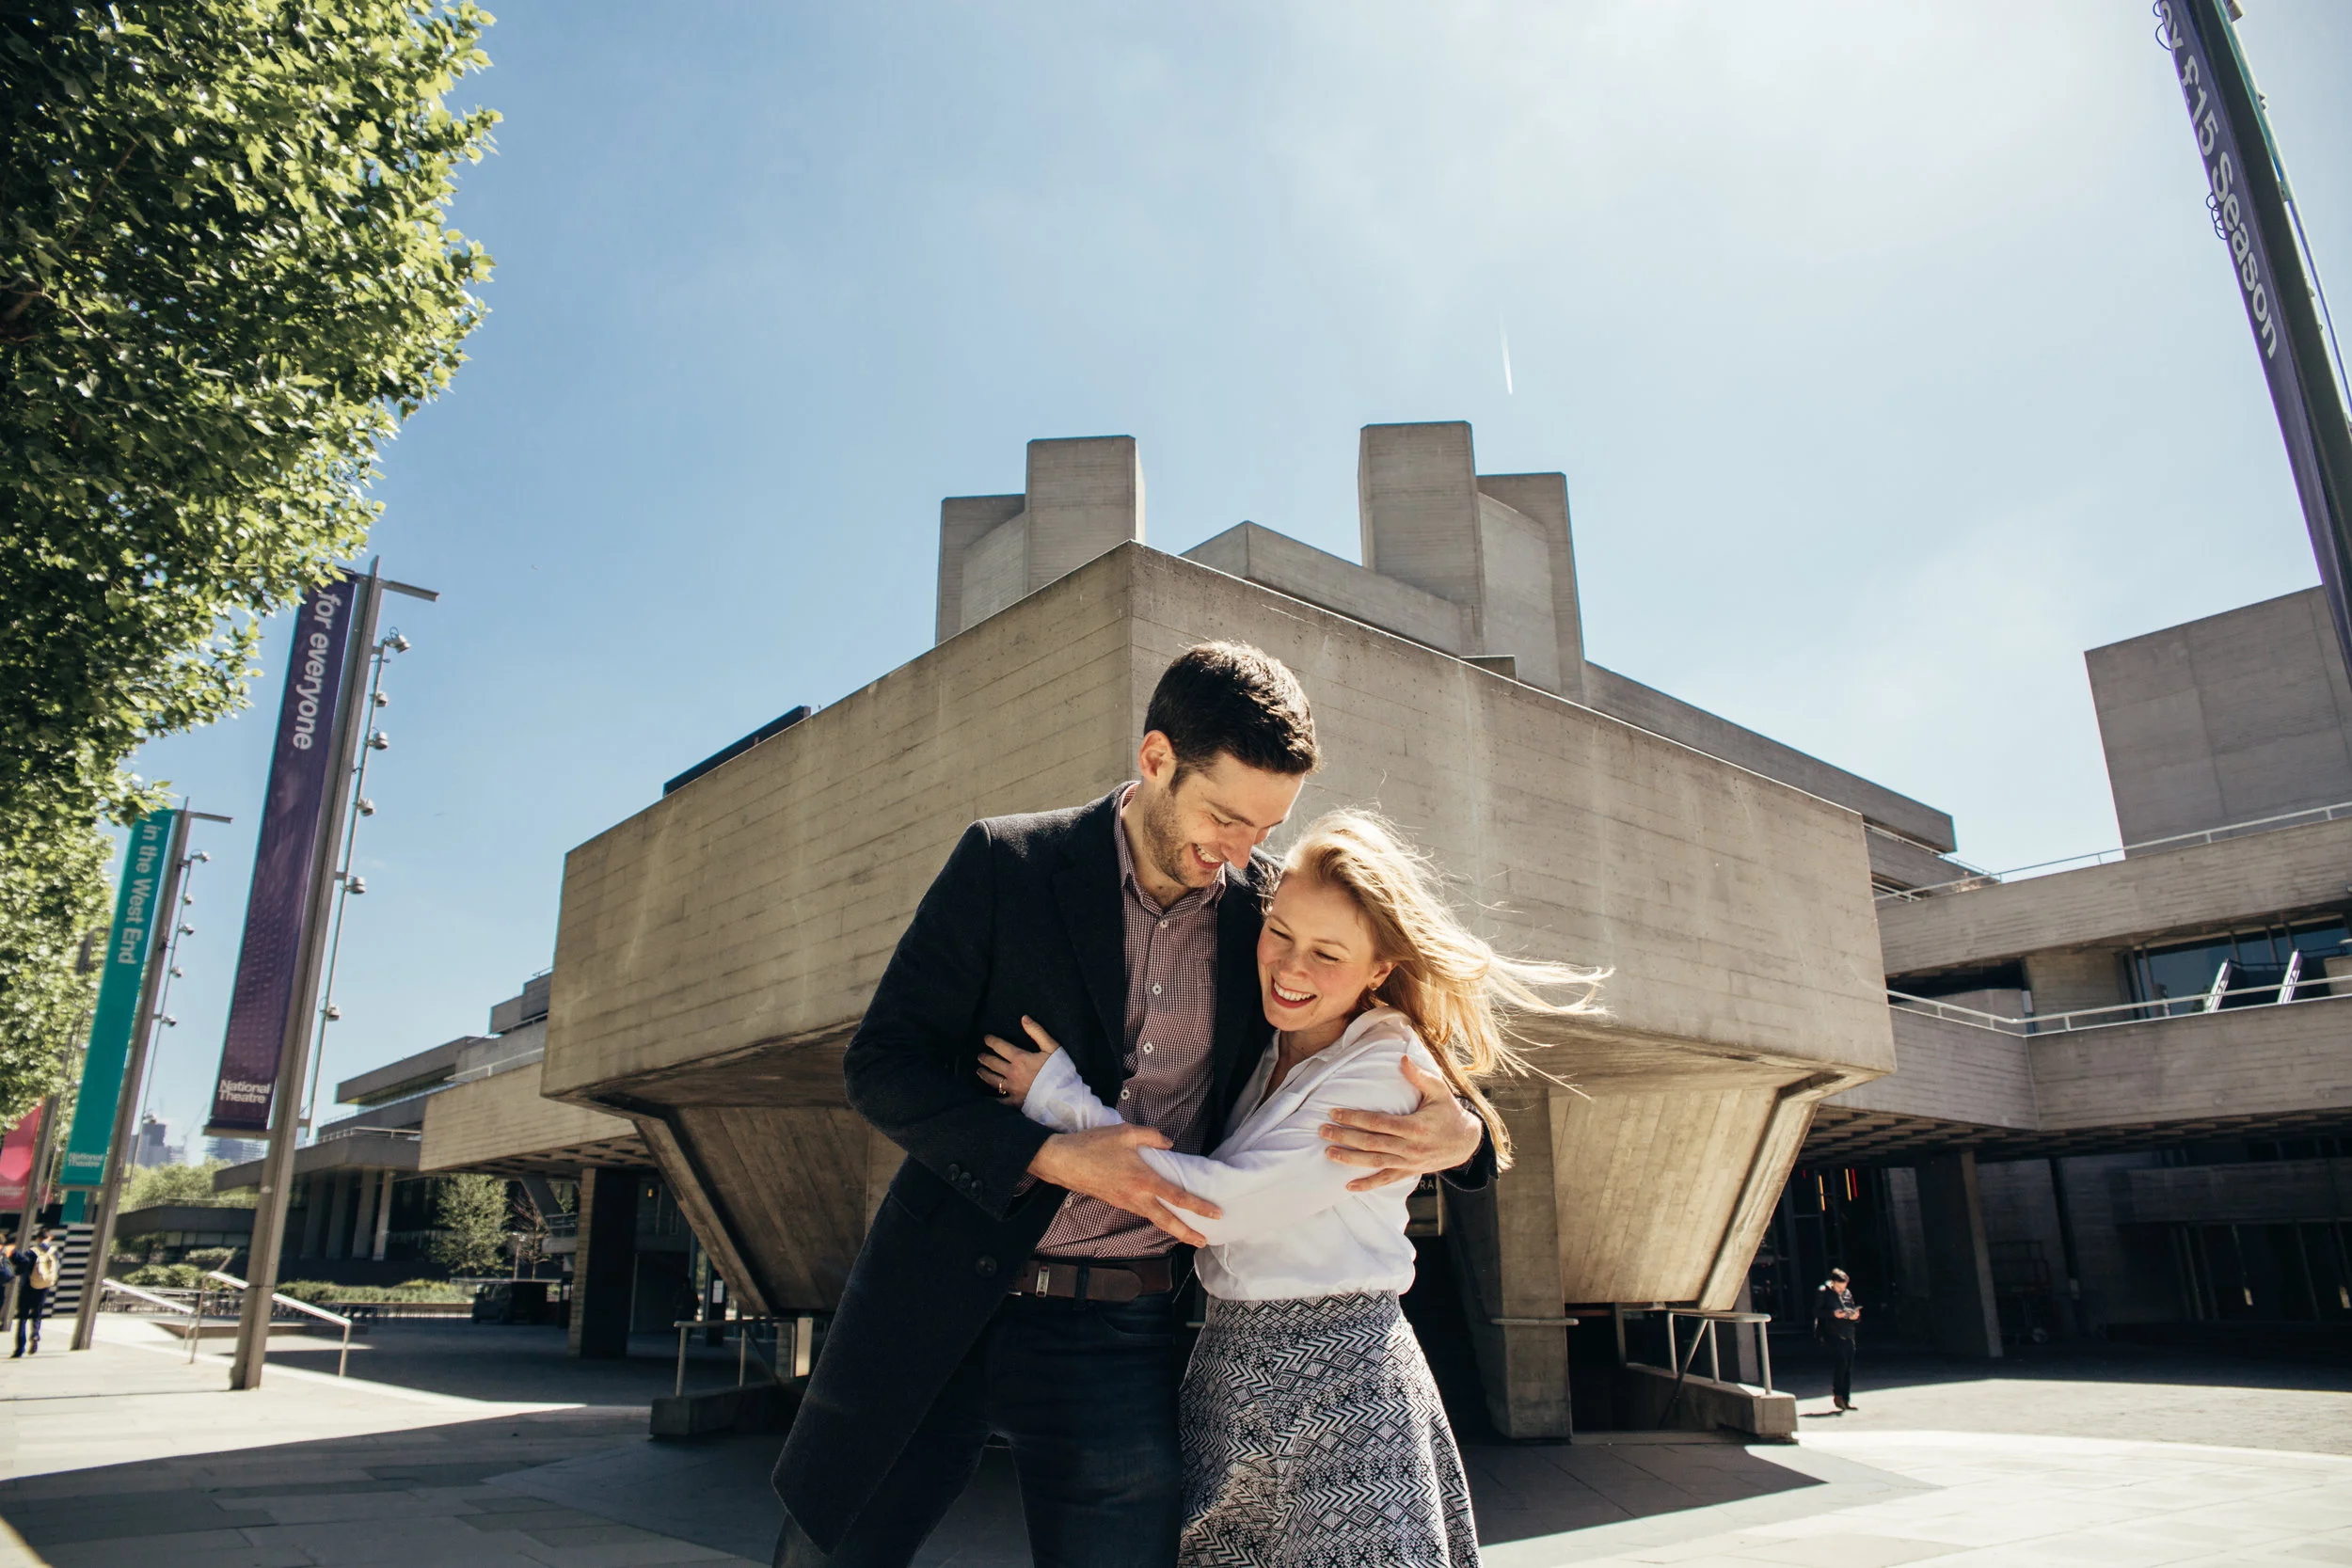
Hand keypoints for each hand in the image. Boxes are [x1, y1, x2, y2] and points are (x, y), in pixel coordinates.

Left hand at [976, 1016, 1061, 1105]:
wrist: (1064, 1095)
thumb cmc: (1060, 1070)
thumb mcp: (1052, 1047)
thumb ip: (1037, 1032)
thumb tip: (1024, 1018)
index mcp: (1020, 1059)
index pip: (1001, 1047)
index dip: (992, 1041)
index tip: (986, 1038)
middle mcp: (1012, 1073)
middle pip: (994, 1064)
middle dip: (985, 1058)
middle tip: (980, 1056)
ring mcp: (1013, 1088)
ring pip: (993, 1081)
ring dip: (985, 1074)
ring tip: (979, 1071)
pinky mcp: (1016, 1102)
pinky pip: (1000, 1101)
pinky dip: (993, 1099)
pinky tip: (988, 1097)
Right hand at [1028, 1124, 1222, 1246]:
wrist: (1062, 1161)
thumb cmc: (1093, 1145)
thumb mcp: (1125, 1132)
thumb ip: (1152, 1136)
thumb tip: (1169, 1143)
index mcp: (1143, 1179)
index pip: (1177, 1197)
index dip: (1198, 1206)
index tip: (1215, 1213)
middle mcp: (1136, 1196)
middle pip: (1167, 1221)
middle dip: (1187, 1233)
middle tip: (1203, 1241)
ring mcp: (1124, 1202)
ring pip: (1153, 1218)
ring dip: (1171, 1227)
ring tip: (1187, 1232)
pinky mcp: (1115, 1202)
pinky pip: (1141, 1212)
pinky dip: (1155, 1216)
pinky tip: (1160, 1213)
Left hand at [1321, 1054, 1483, 1192]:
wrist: (1467, 1142)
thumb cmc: (1449, 1112)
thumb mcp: (1438, 1091)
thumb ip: (1419, 1076)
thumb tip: (1402, 1059)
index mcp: (1414, 1126)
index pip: (1377, 1122)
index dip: (1354, 1118)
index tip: (1334, 1112)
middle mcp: (1410, 1147)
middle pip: (1371, 1143)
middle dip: (1345, 1137)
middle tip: (1322, 1131)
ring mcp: (1409, 1162)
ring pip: (1374, 1162)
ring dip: (1350, 1159)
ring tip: (1328, 1153)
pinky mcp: (1409, 1172)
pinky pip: (1386, 1180)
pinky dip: (1367, 1184)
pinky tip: (1349, 1186)